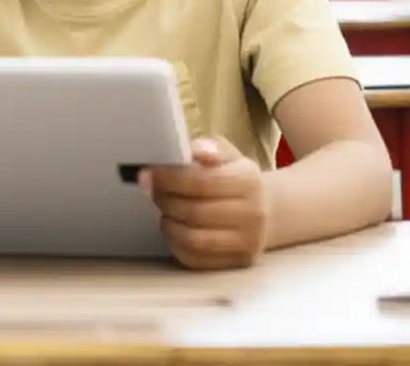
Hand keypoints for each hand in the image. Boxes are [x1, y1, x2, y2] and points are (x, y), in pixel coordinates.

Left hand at [139, 137, 269, 269]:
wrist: (263, 210)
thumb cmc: (233, 177)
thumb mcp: (226, 155)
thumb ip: (208, 149)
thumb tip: (196, 152)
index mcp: (248, 179)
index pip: (201, 181)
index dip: (169, 179)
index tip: (146, 175)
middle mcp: (253, 213)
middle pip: (194, 211)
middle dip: (165, 200)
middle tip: (152, 192)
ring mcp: (248, 241)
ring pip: (193, 239)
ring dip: (169, 225)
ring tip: (164, 211)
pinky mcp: (238, 261)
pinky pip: (196, 259)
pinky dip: (176, 244)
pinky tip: (174, 229)